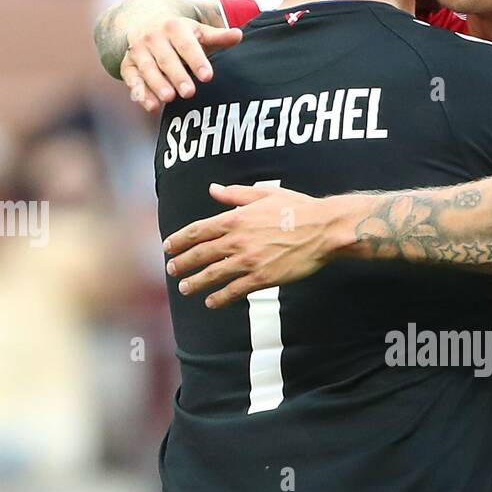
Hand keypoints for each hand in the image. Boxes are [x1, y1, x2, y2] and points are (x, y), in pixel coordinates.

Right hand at [122, 18, 241, 112]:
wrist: (142, 19)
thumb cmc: (180, 33)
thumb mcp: (198, 31)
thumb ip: (218, 37)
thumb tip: (239, 35)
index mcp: (174, 27)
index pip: (187, 45)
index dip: (196, 60)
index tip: (208, 76)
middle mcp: (153, 37)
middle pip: (166, 59)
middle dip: (177, 75)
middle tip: (189, 93)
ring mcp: (138, 51)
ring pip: (147, 69)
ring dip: (157, 84)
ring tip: (169, 99)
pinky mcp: (127, 65)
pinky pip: (132, 79)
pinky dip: (140, 93)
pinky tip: (151, 107)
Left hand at [163, 182, 344, 306]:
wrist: (323, 230)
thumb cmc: (298, 208)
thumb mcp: (264, 194)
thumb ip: (235, 194)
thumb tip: (213, 189)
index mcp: (235, 218)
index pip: (196, 231)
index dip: (178, 240)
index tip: (168, 248)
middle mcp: (237, 240)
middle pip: (199, 254)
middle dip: (181, 263)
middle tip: (171, 270)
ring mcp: (248, 261)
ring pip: (212, 275)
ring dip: (195, 283)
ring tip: (185, 289)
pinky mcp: (262, 278)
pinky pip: (234, 291)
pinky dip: (219, 298)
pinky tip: (211, 302)